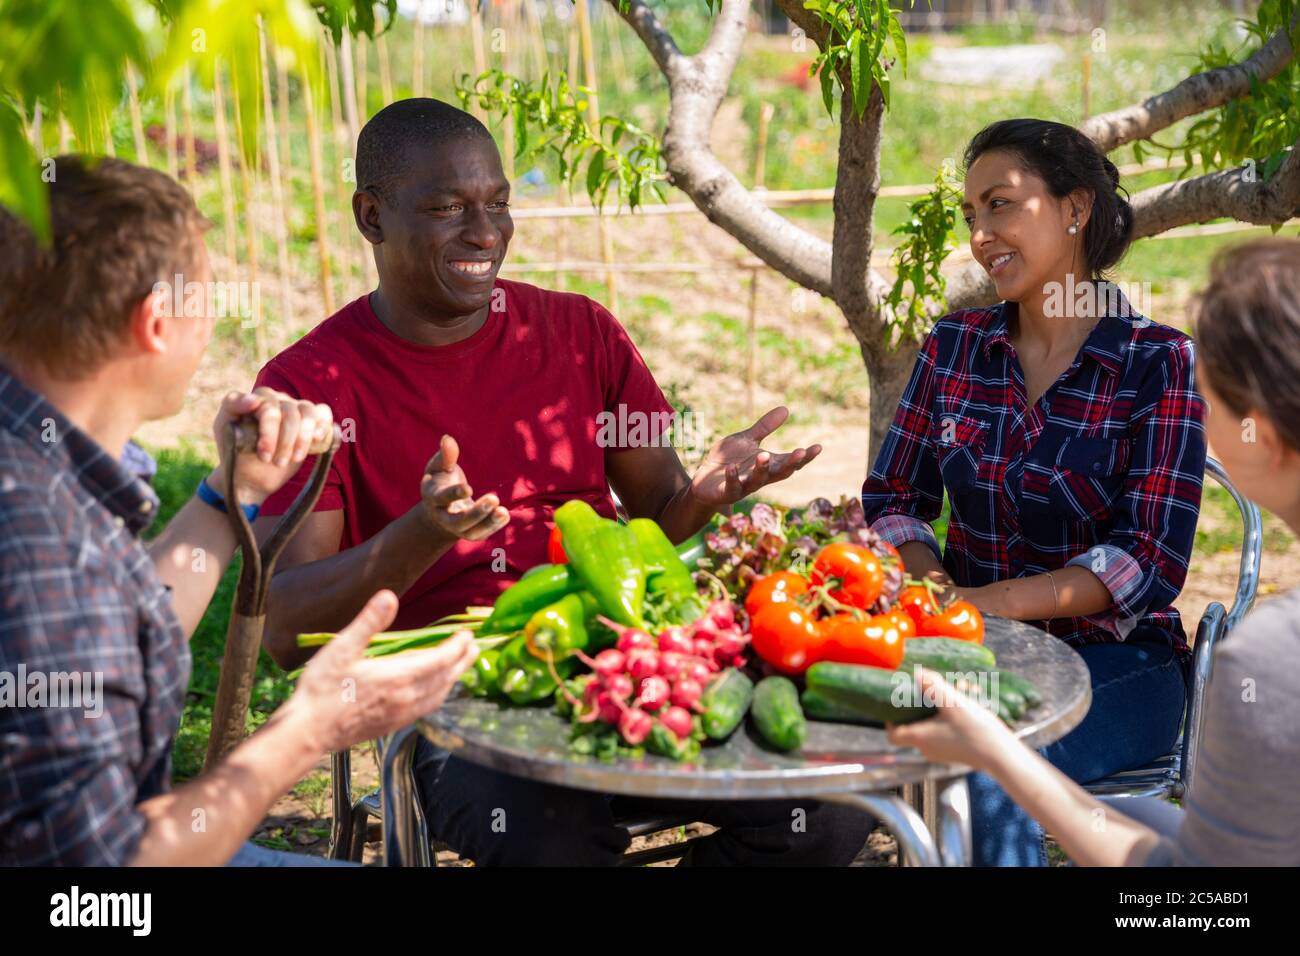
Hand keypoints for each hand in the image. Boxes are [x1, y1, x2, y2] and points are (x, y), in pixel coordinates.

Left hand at [207, 388, 333, 505]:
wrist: (250, 474)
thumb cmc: (235, 450)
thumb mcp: (224, 428)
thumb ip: (232, 406)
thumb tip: (253, 398)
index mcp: (258, 399)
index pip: (268, 406)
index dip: (269, 430)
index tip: (264, 452)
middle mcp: (279, 400)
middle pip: (290, 412)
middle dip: (284, 441)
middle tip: (275, 462)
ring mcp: (296, 409)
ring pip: (308, 412)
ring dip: (303, 438)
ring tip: (293, 459)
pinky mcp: (311, 422)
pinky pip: (323, 413)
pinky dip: (323, 424)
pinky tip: (317, 439)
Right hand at [288, 590, 478, 753]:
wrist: (308, 732)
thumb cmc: (322, 689)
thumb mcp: (342, 648)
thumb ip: (369, 622)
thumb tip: (389, 596)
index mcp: (398, 677)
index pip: (441, 659)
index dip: (457, 646)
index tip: (467, 634)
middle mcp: (407, 698)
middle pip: (447, 678)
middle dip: (463, 661)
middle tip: (474, 647)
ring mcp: (401, 714)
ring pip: (439, 695)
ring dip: (453, 678)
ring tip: (459, 666)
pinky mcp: (393, 725)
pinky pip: (427, 708)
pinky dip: (438, 694)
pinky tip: (433, 691)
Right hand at [418, 434, 509, 542]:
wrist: (439, 510)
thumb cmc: (440, 481)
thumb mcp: (438, 467)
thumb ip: (445, 456)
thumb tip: (447, 439)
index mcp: (433, 498)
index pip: (442, 498)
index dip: (454, 494)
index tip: (469, 489)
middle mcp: (444, 517)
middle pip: (458, 521)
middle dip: (475, 513)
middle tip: (493, 499)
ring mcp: (458, 529)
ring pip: (472, 531)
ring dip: (489, 522)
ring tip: (503, 512)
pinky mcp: (471, 533)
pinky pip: (482, 533)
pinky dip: (494, 526)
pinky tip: (504, 515)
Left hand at [688, 406, 820, 506]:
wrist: (704, 480)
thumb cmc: (729, 460)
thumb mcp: (747, 440)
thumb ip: (765, 428)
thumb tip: (786, 408)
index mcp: (768, 465)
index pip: (790, 462)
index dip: (805, 457)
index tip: (818, 447)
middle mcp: (760, 478)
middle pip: (780, 473)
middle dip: (791, 463)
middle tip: (801, 452)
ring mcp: (744, 486)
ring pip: (757, 480)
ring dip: (762, 469)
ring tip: (764, 455)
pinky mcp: (726, 492)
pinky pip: (731, 486)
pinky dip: (732, 477)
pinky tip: (731, 467)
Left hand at [885, 666, 1014, 772]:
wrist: (1003, 756)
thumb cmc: (975, 731)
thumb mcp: (953, 703)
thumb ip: (933, 687)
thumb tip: (917, 674)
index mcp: (920, 738)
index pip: (893, 735)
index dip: (890, 721)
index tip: (895, 705)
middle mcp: (928, 748)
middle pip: (913, 726)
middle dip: (920, 705)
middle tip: (930, 690)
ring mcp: (942, 752)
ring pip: (932, 725)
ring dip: (940, 707)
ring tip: (956, 690)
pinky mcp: (957, 751)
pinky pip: (946, 730)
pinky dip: (952, 715)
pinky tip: (968, 700)